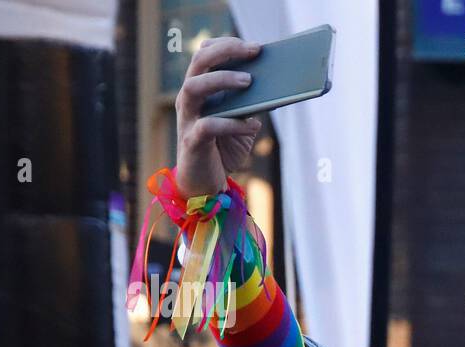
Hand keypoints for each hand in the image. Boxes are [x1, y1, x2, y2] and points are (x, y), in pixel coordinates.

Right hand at [175, 37, 264, 197]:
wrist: (206, 184)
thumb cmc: (224, 150)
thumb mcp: (244, 124)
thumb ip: (253, 107)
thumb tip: (277, 89)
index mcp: (200, 90)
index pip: (205, 54)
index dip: (227, 45)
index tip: (255, 46)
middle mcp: (189, 99)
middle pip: (198, 62)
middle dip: (226, 51)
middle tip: (254, 51)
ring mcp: (187, 119)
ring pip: (193, 87)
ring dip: (221, 80)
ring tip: (249, 81)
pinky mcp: (191, 142)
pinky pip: (207, 126)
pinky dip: (231, 124)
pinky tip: (251, 125)